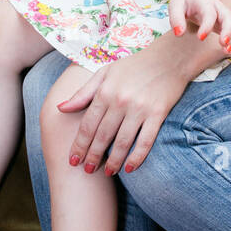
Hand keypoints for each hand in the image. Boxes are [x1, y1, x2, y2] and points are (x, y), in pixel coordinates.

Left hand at [56, 36, 192, 174]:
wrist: (169, 57)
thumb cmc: (135, 65)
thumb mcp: (105, 73)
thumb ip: (83, 92)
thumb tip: (60, 108)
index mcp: (105, 91)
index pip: (88, 125)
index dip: (79, 145)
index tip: (73, 160)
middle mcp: (120, 101)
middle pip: (103, 136)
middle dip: (93, 156)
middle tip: (88, 171)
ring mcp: (140, 108)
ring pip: (123, 142)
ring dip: (114, 161)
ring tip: (108, 173)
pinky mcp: (158, 113)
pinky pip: (146, 140)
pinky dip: (137, 157)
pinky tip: (130, 168)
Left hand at [168, 0, 230, 53]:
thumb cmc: (184, 1)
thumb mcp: (175, 5)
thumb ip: (176, 18)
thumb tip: (179, 34)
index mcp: (204, 2)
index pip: (209, 13)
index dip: (207, 25)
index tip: (200, 38)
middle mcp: (217, 7)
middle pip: (228, 17)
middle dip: (228, 30)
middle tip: (223, 43)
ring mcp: (223, 14)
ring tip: (227, 51)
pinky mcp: (225, 23)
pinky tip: (230, 51)